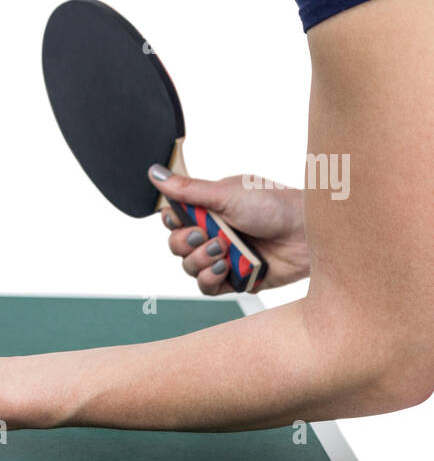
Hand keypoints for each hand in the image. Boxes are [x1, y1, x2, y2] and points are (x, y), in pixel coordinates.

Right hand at [148, 168, 310, 294]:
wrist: (305, 234)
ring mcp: (223, 256)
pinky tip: (223, 268)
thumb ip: (188, 190)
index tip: (180, 218)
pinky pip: (207, 287)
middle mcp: (213, 232)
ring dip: (200, 260)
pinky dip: (210, 278)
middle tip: (207, 235)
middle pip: (177, 245)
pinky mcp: (235, 278)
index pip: (173, 218)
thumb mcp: (226, 194)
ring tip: (223, 252)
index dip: (172, 222)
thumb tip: (154, 173)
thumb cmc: (273, 205)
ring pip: (189, 267)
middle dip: (186, 243)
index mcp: (209, 208)